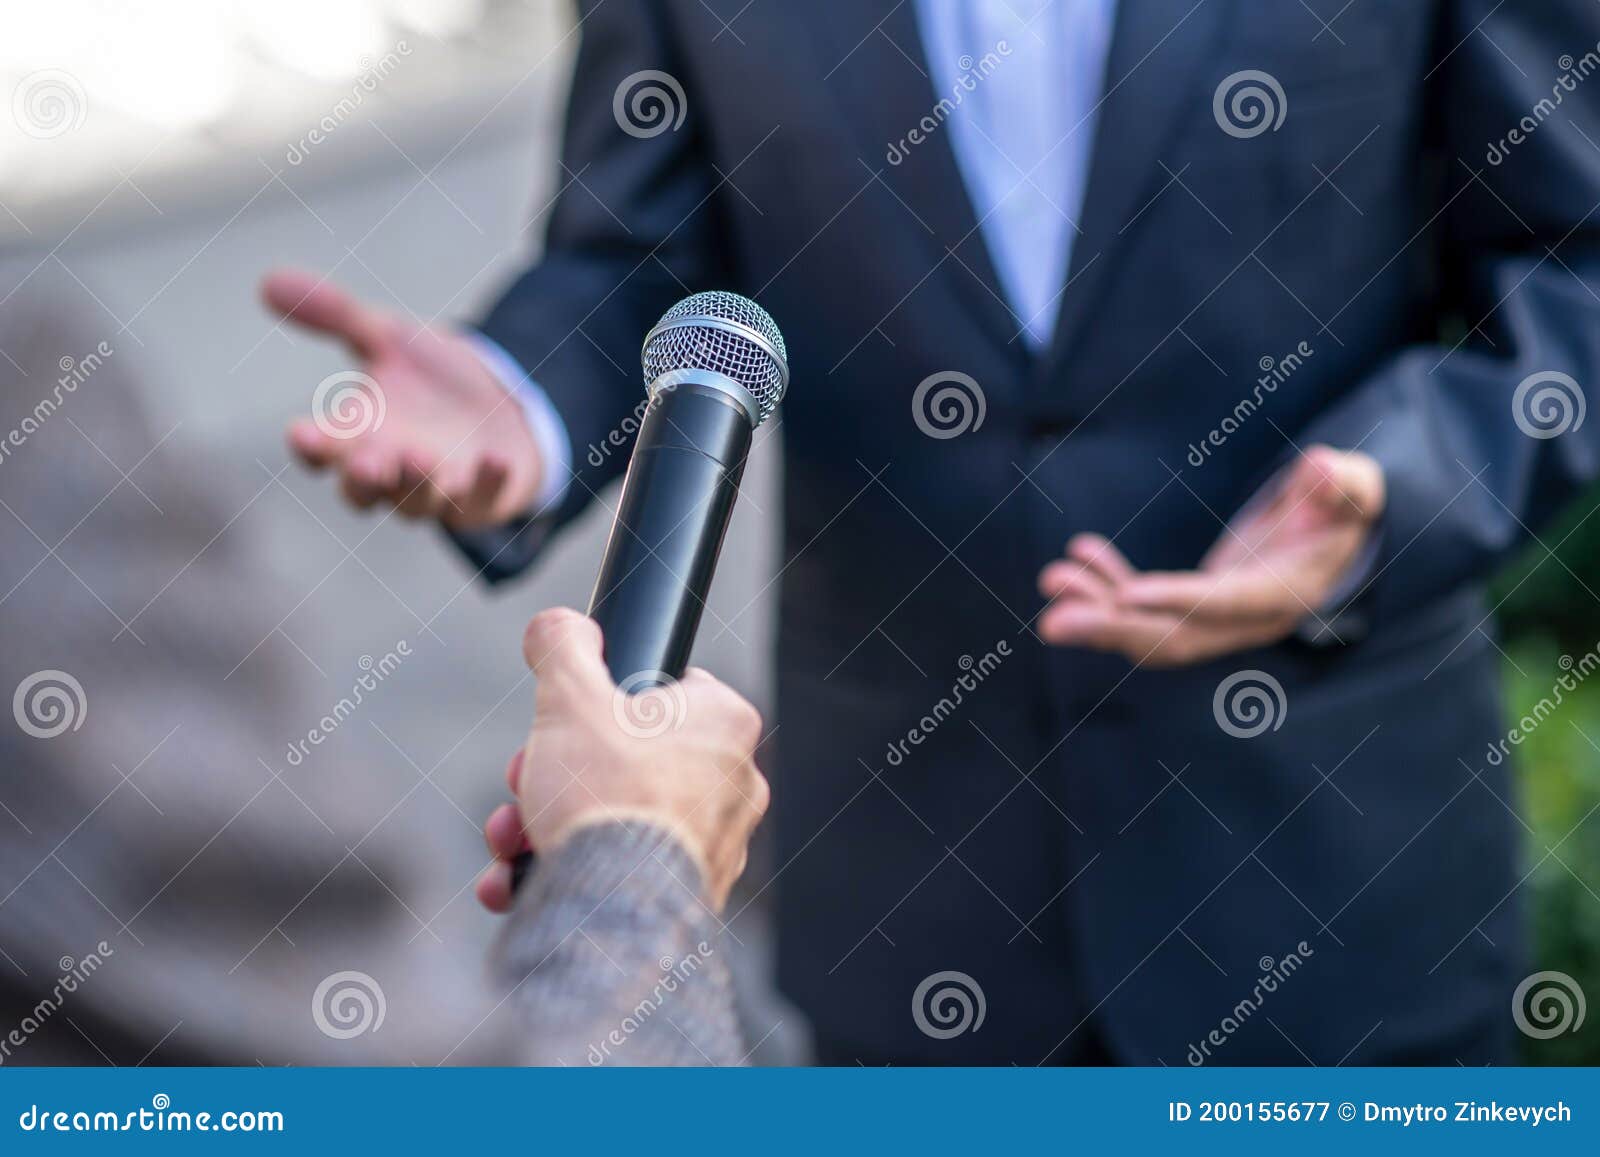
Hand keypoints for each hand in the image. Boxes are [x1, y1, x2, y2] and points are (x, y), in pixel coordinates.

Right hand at [261, 269, 542, 527]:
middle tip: (365, 463)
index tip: (300, 433)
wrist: (499, 399)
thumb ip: (334, 314)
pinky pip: (484, 500)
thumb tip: (268, 281)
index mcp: (356, 437)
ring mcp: (436, 491)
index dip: (310, 447)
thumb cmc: (428, 377)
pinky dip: (488, 484)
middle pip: (363, 492)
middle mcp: (391, 471)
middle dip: (362, 480)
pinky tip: (495, 459)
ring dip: (417, 485)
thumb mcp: (386, 336)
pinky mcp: (484, 498)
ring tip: (419, 456)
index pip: (321, 450)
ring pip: (417, 504)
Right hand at [476, 608, 769, 911]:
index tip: (562, 719)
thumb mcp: (570, 698)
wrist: (613, 910)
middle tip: (523, 781)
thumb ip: (562, 647)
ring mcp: (715, 844)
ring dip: (549, 823)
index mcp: (724, 723)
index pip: (666, 688)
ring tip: (510, 840)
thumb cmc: (607, 797)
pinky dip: (571, 871)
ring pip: (616, 818)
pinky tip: (520, 881)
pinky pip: (621, 870)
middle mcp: (734, 783)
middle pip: (627, 759)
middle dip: (556, 773)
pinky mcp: (688, 896)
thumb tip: (557, 625)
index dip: (600, 699)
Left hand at [1037, 446, 1384, 666]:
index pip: (1223, 606)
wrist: (1332, 540)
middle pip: (1171, 637)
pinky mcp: (1189, 608)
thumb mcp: (1356, 490)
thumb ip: (1345, 484)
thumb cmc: (1342, 508)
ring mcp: (1210, 619)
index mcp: (1283, 594)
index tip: (1125, 597)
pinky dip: (1105, 583)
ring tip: (1050, 579)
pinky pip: (1139, 604)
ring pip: (1145, 627)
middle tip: (1053, 620)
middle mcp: (1242, 621)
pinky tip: (1078, 556)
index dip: (1177, 602)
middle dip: (1111, 629)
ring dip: (1094, 608)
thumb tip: (1322, 470)